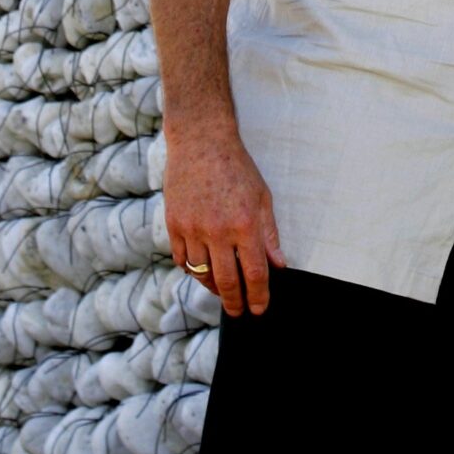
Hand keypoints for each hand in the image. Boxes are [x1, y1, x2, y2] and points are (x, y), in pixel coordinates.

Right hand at [165, 120, 284, 317]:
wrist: (201, 142)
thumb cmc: (237, 168)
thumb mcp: (262, 197)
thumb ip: (269, 234)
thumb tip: (279, 265)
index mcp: (245, 224)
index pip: (254, 273)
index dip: (258, 296)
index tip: (259, 309)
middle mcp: (218, 231)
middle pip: (226, 281)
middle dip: (235, 302)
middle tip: (239, 312)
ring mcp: (192, 229)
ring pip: (202, 274)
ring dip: (213, 287)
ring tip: (223, 290)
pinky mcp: (174, 225)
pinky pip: (182, 260)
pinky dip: (193, 269)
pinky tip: (202, 269)